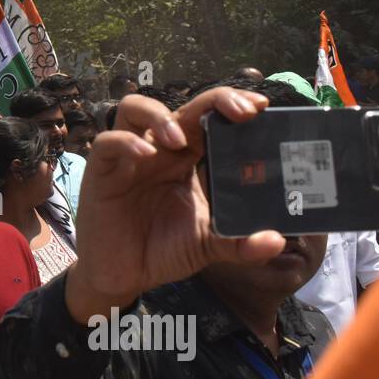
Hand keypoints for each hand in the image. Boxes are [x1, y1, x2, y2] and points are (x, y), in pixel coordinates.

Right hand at [66, 87, 285, 322]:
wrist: (124, 277)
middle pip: (182, 105)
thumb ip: (240, 242)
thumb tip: (276, 241)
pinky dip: (127, 144)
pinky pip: (109, 143)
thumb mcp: (208, 246)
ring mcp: (128, 158)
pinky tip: (146, 155)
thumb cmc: (163, 251)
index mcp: (187, 159)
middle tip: (242, 113)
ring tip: (178, 138)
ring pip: (134, 108)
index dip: (230, 106)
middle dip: (213, 101)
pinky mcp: (101, 172)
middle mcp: (158, 150)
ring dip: (160, 115)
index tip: (261, 108)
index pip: (208, 119)